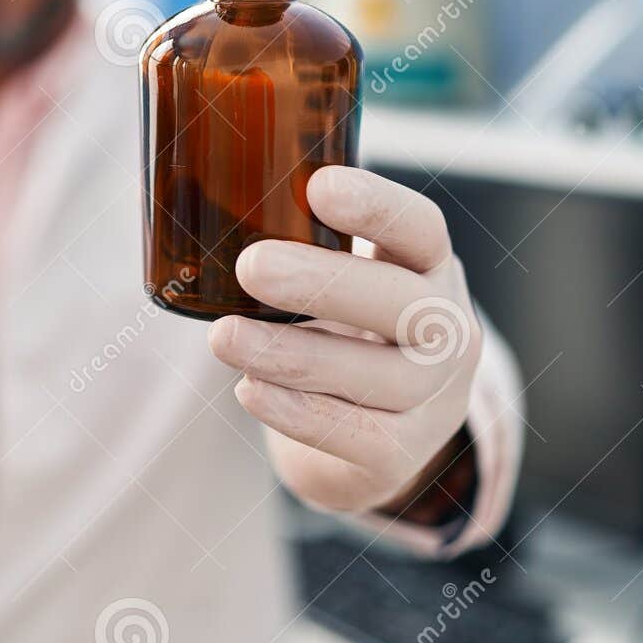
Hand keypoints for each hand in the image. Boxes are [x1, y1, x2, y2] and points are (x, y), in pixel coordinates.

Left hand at [206, 165, 481, 514]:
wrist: (372, 433)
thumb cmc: (344, 329)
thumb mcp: (341, 277)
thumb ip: (299, 238)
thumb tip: (196, 189)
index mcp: (428, 269)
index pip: (420, 230)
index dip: (378, 206)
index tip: (319, 186)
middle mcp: (446, 331)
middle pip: (405, 305)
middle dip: (324, 284)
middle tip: (251, 265)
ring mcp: (433, 399)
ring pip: (377, 376)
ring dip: (292, 355)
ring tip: (222, 337)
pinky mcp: (402, 455)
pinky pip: (355, 437)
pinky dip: (297, 413)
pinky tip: (249, 390)